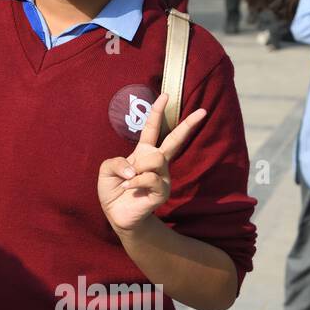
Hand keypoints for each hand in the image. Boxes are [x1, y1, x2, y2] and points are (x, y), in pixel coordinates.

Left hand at [98, 93, 205, 233]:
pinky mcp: (162, 191)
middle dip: (188, 124)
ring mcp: (162, 177)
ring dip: (137, 166)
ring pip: (155, 158)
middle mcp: (157, 162)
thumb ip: (116, 162)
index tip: (166, 95)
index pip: (153, 129)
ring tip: (128, 179)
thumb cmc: (114, 190)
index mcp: (144, 152)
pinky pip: (148, 177)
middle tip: (202, 111)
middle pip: (175, 140)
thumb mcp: (107, 170)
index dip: (157, 112)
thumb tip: (135, 168)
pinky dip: (133, 182)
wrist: (117, 215)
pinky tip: (127, 188)